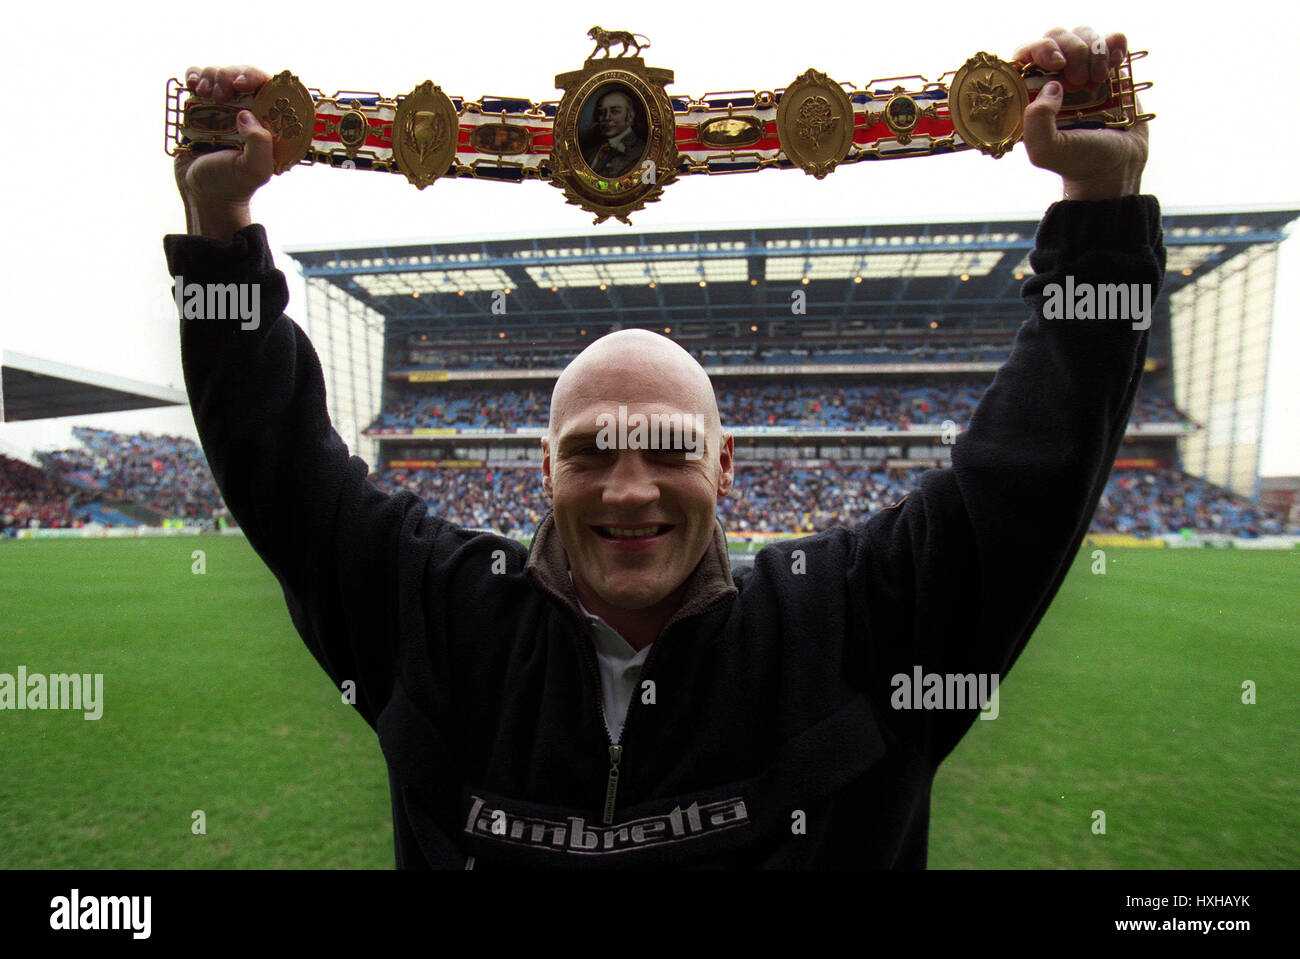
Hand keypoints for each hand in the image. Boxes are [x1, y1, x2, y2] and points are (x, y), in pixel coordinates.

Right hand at [173, 65, 274, 239]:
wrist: (202, 192)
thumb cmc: (233, 184)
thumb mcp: (255, 169)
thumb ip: (260, 143)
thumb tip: (246, 114)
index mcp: (268, 123)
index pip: (269, 86)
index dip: (254, 76)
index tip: (239, 84)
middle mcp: (249, 111)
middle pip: (241, 74)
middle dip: (228, 76)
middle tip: (219, 96)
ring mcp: (223, 107)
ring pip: (219, 73)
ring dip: (210, 78)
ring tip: (205, 96)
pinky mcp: (201, 107)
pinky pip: (198, 78)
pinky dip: (194, 76)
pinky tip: (193, 87)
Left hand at [1013, 27, 1148, 200]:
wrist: (1117, 165)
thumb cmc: (1077, 160)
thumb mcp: (1046, 151)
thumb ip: (1036, 122)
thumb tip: (1052, 85)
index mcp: (1031, 93)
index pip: (1025, 54)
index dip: (1038, 49)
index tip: (1056, 64)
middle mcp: (1055, 77)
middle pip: (1056, 37)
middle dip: (1071, 51)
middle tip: (1080, 83)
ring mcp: (1083, 70)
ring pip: (1084, 34)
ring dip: (1094, 52)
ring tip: (1099, 81)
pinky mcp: (1110, 68)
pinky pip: (1112, 39)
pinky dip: (1115, 46)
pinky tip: (1115, 67)